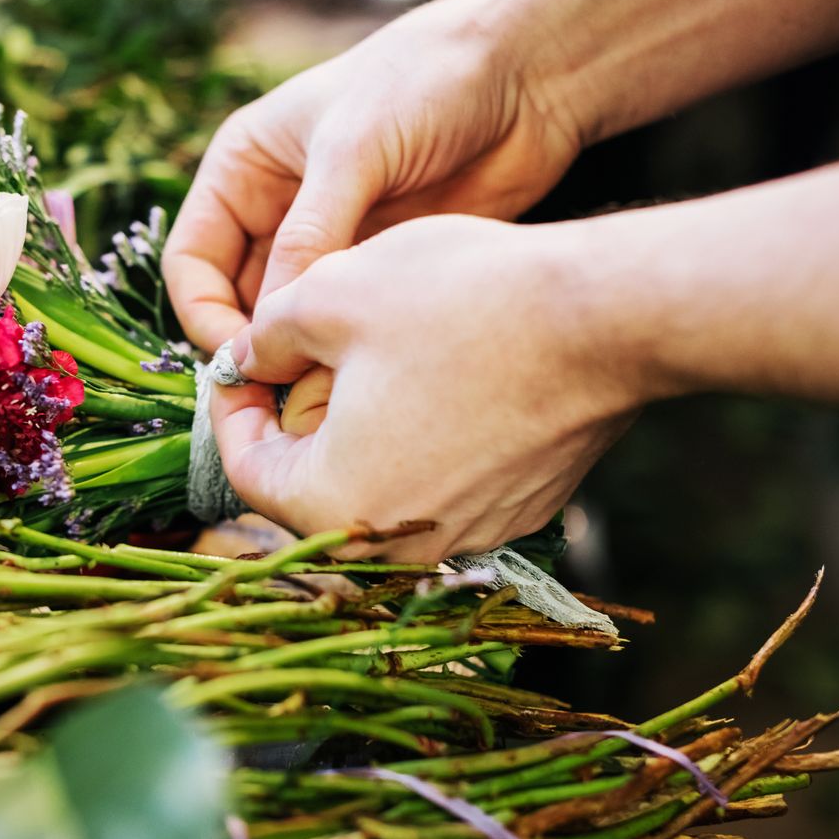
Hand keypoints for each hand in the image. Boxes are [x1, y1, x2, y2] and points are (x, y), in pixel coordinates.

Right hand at [162, 0, 582, 351]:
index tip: (240, 355)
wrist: (525, 75)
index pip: (192, 262)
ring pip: (290, 320)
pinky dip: (346, 349)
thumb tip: (272, 322)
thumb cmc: (426, 80)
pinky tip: (368, 364)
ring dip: (300, 352)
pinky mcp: (379, 268)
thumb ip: (309, 234)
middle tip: (283, 386)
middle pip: (234, 302)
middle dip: (252, 344)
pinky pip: (345, 322)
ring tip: (327, 381)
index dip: (204, 313)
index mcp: (244, 170)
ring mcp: (330, 243)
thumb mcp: (353, 149)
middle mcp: (277, 211)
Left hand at [210, 214, 636, 561]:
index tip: (238, 363)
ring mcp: (470, 531)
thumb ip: (264, 337)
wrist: (606, 316)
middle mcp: (401, 542)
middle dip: (296, 417)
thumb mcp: (328, 296)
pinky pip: (444, 476)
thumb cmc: (459, 303)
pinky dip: (423, 433)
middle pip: (313, 484)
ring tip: (366, 355)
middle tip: (295, 356)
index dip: (232, 408)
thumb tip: (245, 358)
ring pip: (380, 478)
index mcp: (335, 505)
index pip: (247, 471)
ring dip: (360, 423)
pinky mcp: (520, 506)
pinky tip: (435, 372)